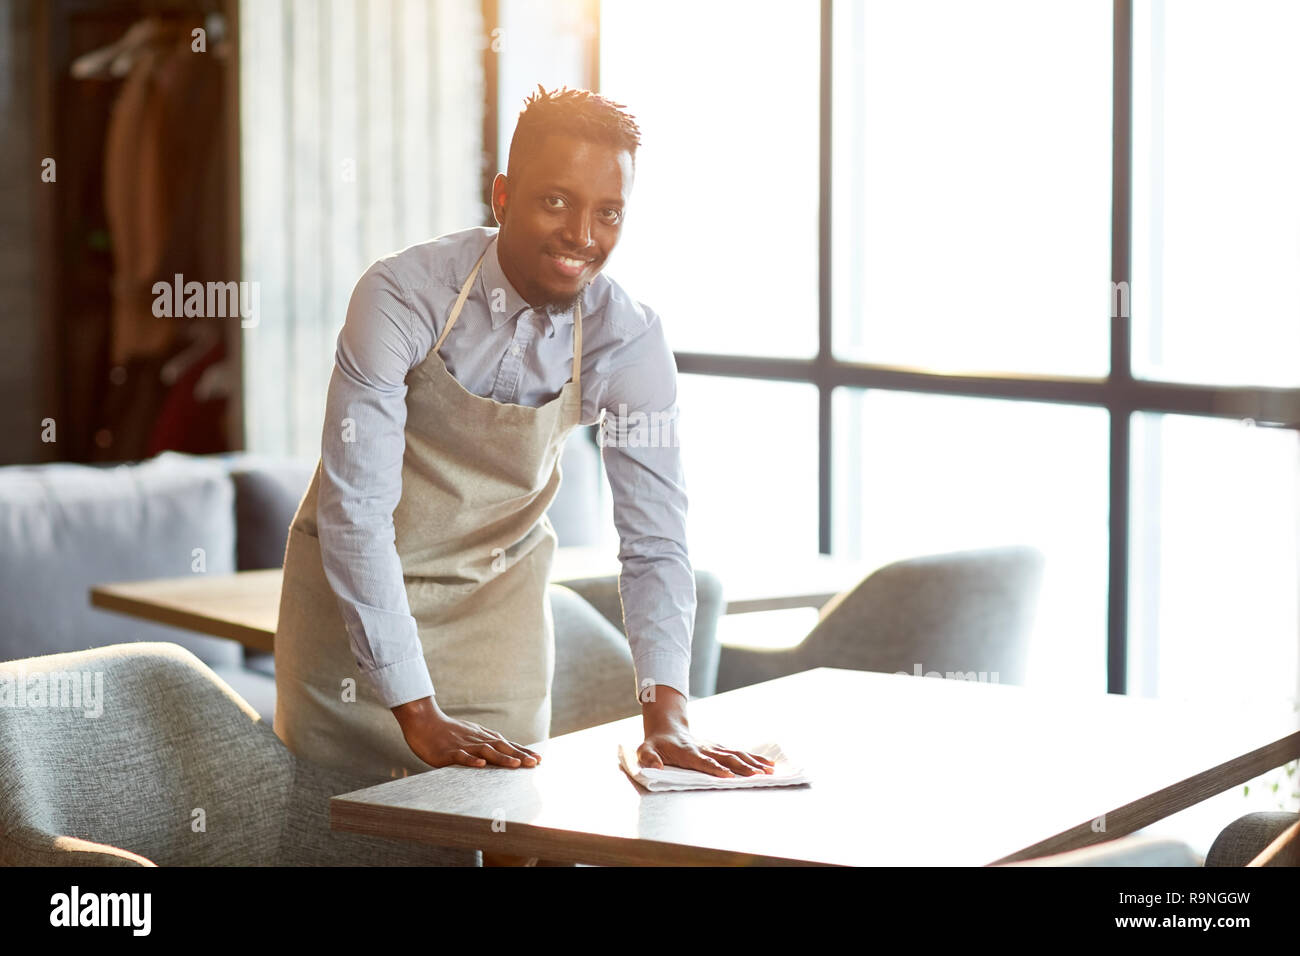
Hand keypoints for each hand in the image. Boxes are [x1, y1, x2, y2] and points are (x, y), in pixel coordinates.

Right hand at [392, 697, 539, 769]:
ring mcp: (463, 745)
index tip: (538, 759)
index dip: (523, 751)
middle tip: (536, 763)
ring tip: (516, 764)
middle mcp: (477, 739)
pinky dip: (471, 760)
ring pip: (485, 751)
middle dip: (520, 755)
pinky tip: (481, 764)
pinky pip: (461, 756)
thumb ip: (486, 741)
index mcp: (482, 737)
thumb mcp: (470, 734)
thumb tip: (504, 747)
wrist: (424, 721)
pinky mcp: (448, 752)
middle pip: (501, 747)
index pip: (507, 745)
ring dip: (502, 758)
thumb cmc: (447, 731)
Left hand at [638, 726, 775, 776]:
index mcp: (687, 752)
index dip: (715, 768)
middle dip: (742, 767)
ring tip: (770, 770)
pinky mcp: (720, 748)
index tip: (728, 775)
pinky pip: (739, 753)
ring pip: (736, 754)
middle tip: (758, 775)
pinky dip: (755, 759)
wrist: (667, 728)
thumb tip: (654, 766)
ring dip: (753, 763)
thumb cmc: (656, 744)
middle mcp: (704, 749)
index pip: (703, 761)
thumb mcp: (644, 750)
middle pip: (726, 758)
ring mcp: (714, 747)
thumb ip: (647, 757)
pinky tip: (769, 764)